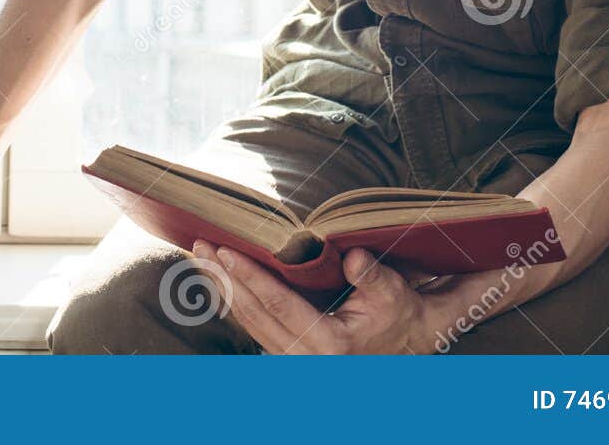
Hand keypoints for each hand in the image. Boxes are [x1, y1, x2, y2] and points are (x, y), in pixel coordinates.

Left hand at [192, 240, 439, 353]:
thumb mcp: (395, 295)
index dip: (250, 276)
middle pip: (254, 315)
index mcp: (329, 344)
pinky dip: (235, 302)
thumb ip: (374, 277)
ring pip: (248, 324)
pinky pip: (254, 328)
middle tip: (200, 245)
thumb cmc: (401, 317)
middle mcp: (306, 359)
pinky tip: (220, 280)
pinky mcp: (289, 357)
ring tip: (202, 257)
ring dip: (224, 289)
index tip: (225, 251)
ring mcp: (295, 362)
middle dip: (225, 278)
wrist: (408, 348)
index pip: (279, 305)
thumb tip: (353, 255)